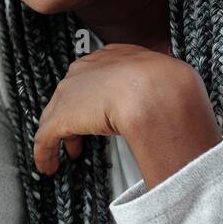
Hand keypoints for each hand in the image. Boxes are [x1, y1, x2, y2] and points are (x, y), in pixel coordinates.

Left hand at [32, 43, 222, 186]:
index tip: (99, 109)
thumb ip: (160, 85)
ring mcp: (69, 93)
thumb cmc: (167, 84)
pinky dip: (45, 153)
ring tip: (70, 153)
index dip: (94, 95)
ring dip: (59, 136)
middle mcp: (85, 69)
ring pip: (55, 116)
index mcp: (111, 56)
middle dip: (75, 114)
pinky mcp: (61, 118)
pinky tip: (48, 166)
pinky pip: (46, 138)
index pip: (94, 75)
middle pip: (71, 93)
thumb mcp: (167, 78)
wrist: (154, 91)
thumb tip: (177, 96)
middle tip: (81, 134)